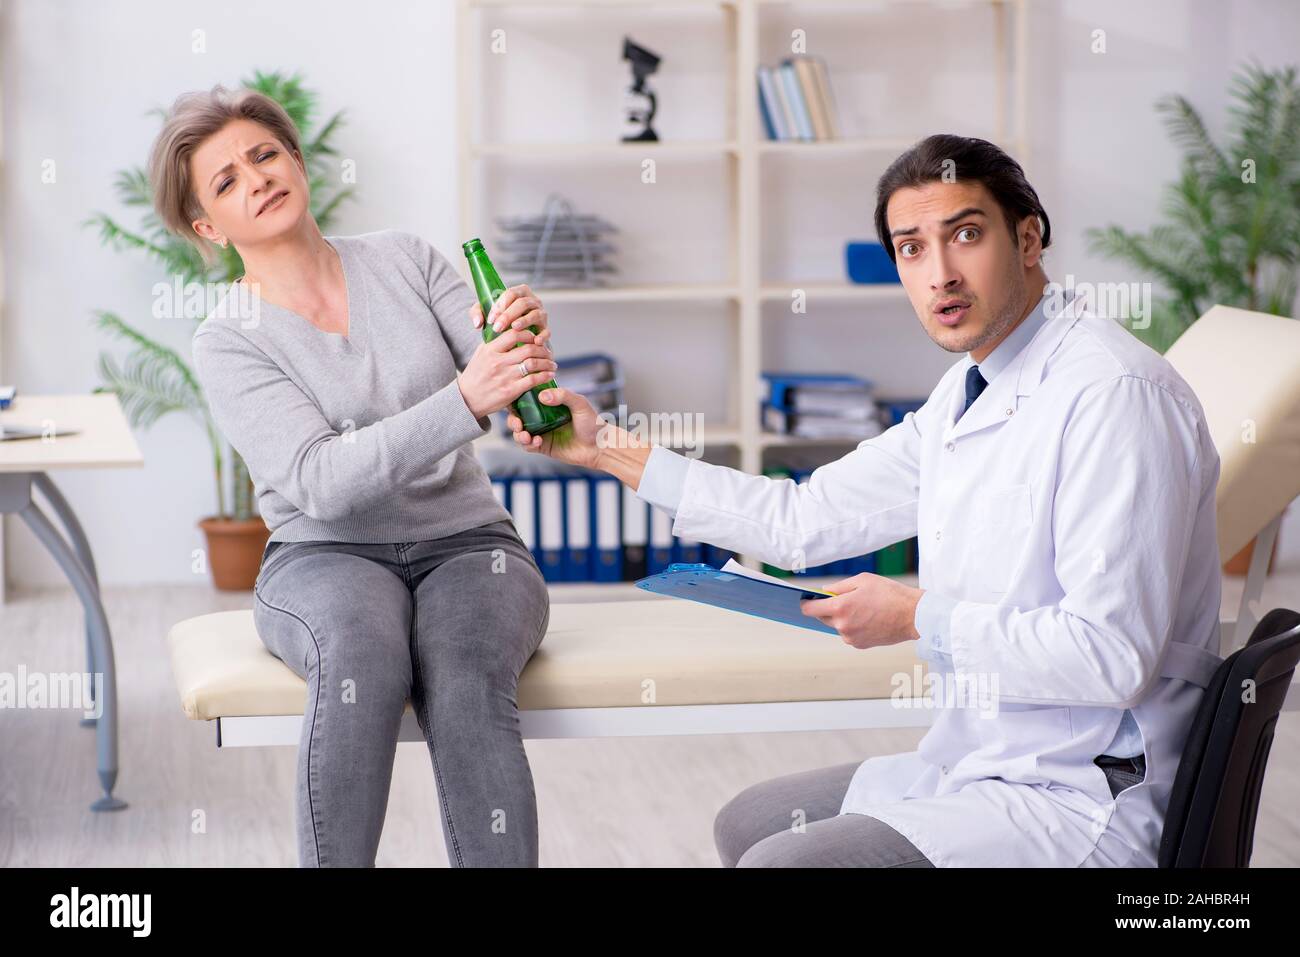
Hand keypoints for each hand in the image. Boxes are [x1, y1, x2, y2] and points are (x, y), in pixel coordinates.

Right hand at [457, 327, 558, 419]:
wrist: (466, 400)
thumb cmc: (475, 376)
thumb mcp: (480, 354)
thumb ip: (495, 343)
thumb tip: (511, 330)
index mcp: (490, 350)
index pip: (514, 334)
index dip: (529, 334)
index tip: (535, 339)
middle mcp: (498, 362)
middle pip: (528, 348)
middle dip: (543, 349)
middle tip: (548, 352)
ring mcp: (505, 377)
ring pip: (533, 363)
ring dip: (547, 363)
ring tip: (552, 364)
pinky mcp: (510, 391)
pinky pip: (533, 380)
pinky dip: (545, 376)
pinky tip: (549, 375)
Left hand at [469, 283, 553, 351]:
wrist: (515, 336)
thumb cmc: (500, 321)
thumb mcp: (487, 314)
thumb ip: (477, 313)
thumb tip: (477, 323)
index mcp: (520, 292)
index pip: (511, 293)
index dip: (501, 305)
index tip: (491, 319)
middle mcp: (533, 301)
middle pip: (523, 303)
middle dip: (509, 315)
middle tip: (497, 327)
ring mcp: (541, 314)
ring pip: (535, 314)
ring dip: (524, 321)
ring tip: (514, 328)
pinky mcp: (545, 329)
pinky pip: (546, 331)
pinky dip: (542, 336)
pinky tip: (535, 341)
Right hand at [506, 386, 602, 469]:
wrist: (600, 447)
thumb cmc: (593, 423)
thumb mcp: (580, 404)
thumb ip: (563, 396)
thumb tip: (542, 396)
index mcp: (549, 404)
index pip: (527, 400)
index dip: (516, 401)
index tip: (513, 403)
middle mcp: (543, 418)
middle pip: (518, 417)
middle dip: (513, 421)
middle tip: (517, 423)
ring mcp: (542, 432)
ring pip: (520, 433)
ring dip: (518, 434)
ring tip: (525, 435)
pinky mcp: (544, 447)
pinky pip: (529, 446)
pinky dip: (528, 444)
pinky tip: (537, 441)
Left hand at [800, 574, 923, 649]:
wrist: (914, 615)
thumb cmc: (890, 594)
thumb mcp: (862, 580)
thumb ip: (838, 587)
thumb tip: (823, 592)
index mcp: (840, 608)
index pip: (809, 609)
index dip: (805, 603)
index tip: (805, 599)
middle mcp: (842, 626)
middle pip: (822, 617)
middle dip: (828, 608)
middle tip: (842, 598)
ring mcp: (851, 638)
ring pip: (837, 626)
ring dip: (842, 618)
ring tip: (862, 608)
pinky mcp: (860, 645)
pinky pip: (849, 634)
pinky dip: (853, 626)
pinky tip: (868, 618)